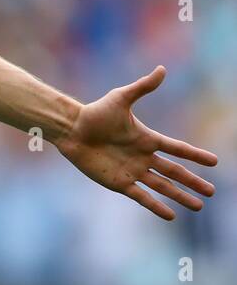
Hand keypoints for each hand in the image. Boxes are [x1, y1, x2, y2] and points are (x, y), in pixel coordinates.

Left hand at [53, 66, 217, 219]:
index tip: (214, 162)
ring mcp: (132, 171)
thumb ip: (142, 87)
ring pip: (162, 186)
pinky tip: (171, 215)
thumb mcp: (121, 98)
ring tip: (198, 206)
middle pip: (174, 171)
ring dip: (180, 196)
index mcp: (147, 139)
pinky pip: (142, 196)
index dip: (195, 155)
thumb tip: (162, 69)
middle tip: (212, 192)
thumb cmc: (94, 113)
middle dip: (193, 182)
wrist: (71, 129)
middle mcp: (143, 157)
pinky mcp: (119, 182)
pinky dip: (156, 206)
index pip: (177, 148)